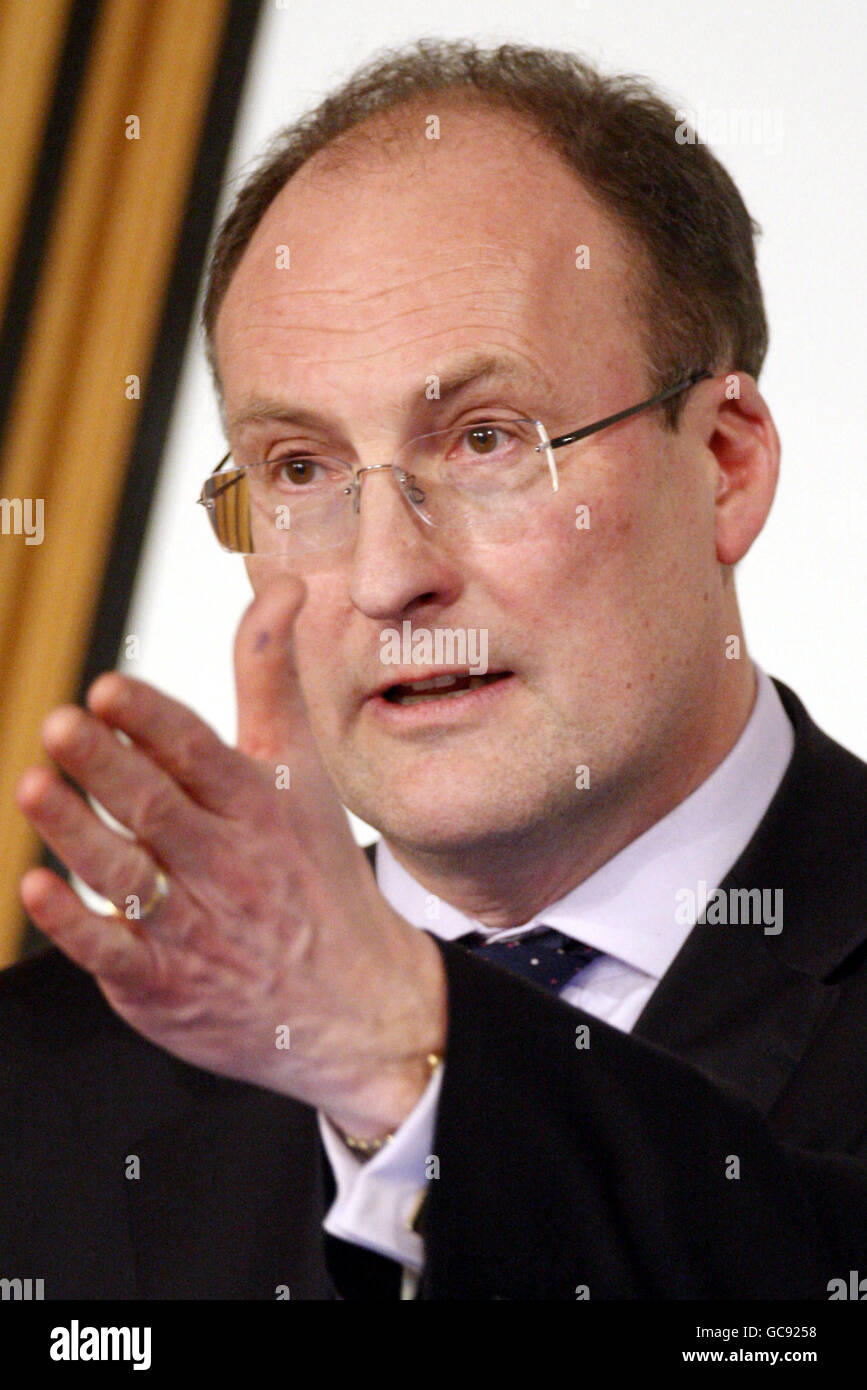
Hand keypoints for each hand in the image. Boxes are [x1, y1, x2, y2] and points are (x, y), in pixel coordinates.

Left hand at [16, 576, 446, 1137]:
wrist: (358, 1005)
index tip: (108, 690)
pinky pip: (114, 953)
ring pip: (129, 874)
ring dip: (76, 832)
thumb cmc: (316, 871)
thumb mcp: (301, 771)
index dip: (152, 720)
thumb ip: (271, 678)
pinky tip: (36, 889)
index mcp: (259, 804)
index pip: (199, 753)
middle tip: (61, 724)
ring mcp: (195, 927)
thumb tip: (281, 587)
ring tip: (33, 787)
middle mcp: (228, 862)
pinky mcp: (165, 984)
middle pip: (158, 807)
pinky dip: (75, 925)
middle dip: (106, 766)